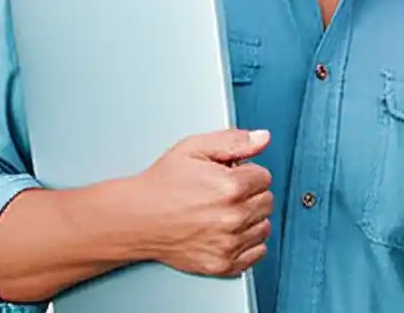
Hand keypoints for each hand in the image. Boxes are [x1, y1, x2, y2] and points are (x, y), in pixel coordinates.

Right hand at [126, 128, 272, 276]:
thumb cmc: (161, 185)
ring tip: (222, 211)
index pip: (264, 177)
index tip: (228, 175)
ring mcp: (229, 243)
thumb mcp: (192, 148)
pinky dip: (247, 242)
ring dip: (250, 217)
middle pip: (266, 201)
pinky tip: (227, 230)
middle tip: (222, 192)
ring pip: (263, 226)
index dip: (245, 172)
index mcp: (229, 187)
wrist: (137, 218)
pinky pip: (257, 253)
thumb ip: (233, 141)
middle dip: (249, 193)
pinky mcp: (225, 264)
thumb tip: (262, 138)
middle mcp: (233, 217)